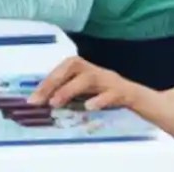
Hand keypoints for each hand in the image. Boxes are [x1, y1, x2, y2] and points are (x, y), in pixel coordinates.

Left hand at [28, 56, 150, 110]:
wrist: (141, 100)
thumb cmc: (108, 97)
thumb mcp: (88, 94)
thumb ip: (69, 95)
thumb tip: (43, 104)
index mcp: (86, 70)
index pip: (63, 68)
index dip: (47, 81)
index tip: (32, 99)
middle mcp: (96, 71)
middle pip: (73, 66)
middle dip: (54, 81)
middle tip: (39, 100)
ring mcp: (110, 81)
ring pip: (89, 78)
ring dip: (70, 89)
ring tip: (55, 102)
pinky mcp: (123, 93)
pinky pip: (112, 93)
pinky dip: (100, 99)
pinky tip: (90, 107)